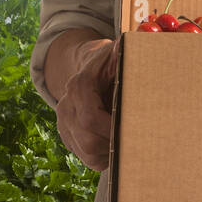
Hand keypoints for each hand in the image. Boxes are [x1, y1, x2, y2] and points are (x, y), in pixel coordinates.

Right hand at [55, 35, 121, 171]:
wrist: (88, 66)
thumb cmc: (109, 62)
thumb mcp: (116, 54)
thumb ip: (122, 52)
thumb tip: (125, 44)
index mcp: (79, 87)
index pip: (90, 118)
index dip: (111, 130)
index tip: (133, 131)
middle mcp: (67, 106)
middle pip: (88, 141)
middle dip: (114, 144)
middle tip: (136, 141)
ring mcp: (64, 123)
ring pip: (87, 153)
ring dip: (110, 153)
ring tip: (128, 142)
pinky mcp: (68, 135)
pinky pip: (86, 157)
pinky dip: (104, 157)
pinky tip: (116, 145)